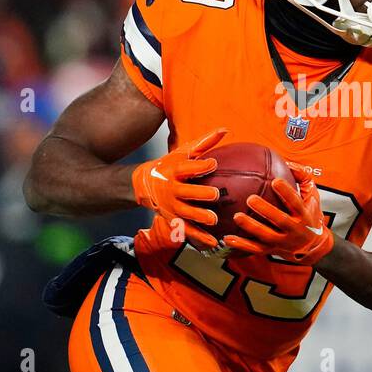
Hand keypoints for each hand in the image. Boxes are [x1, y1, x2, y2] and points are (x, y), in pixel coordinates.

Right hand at [131, 128, 225, 249]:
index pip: (187, 168)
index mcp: (176, 171)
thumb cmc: (171, 165)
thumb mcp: (184, 152)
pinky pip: (187, 230)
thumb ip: (204, 143)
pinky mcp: (174, 219)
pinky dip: (200, 237)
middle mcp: (172, 189)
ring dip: (199, 216)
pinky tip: (214, 242)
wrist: (145, 184)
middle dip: (200, 193)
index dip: (200, 166)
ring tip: (213, 219)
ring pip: (186, 212)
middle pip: (186, 192)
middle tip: (215, 193)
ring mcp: (172, 206)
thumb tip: (226, 129)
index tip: (213, 164)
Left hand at [225, 163, 332, 264]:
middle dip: (266, 210)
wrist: (313, 245)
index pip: (296, 202)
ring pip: (266, 236)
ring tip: (237, 216)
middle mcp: (294, 230)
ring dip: (251, 227)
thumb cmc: (309, 213)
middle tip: (250, 199)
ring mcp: (282, 242)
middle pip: (280, 220)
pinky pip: (255, 249)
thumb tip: (287, 162)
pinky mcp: (272, 250)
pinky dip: (241, 245)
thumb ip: (302, 176)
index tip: (276, 181)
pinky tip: (227, 238)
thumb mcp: (312, 195)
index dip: (287, 192)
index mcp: (304, 214)